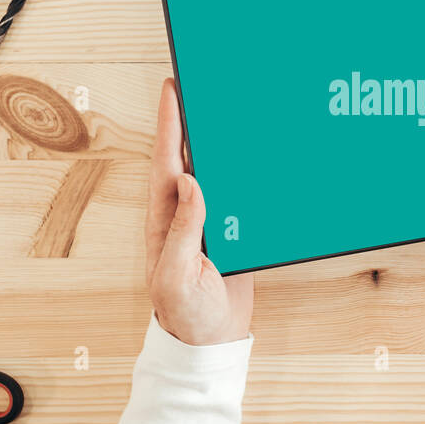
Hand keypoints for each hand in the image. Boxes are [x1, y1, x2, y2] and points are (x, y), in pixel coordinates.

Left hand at [144, 79, 253, 344]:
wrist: (210, 341)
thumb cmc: (184, 312)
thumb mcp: (176, 273)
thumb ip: (183, 229)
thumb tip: (192, 181)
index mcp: (165, 218)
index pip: (168, 161)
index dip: (171, 124)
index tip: (174, 89)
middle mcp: (185, 212)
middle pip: (191, 155)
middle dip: (195, 119)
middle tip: (205, 82)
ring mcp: (210, 220)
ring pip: (218, 171)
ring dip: (224, 141)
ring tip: (234, 106)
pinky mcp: (235, 231)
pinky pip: (241, 194)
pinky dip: (248, 172)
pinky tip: (259, 153)